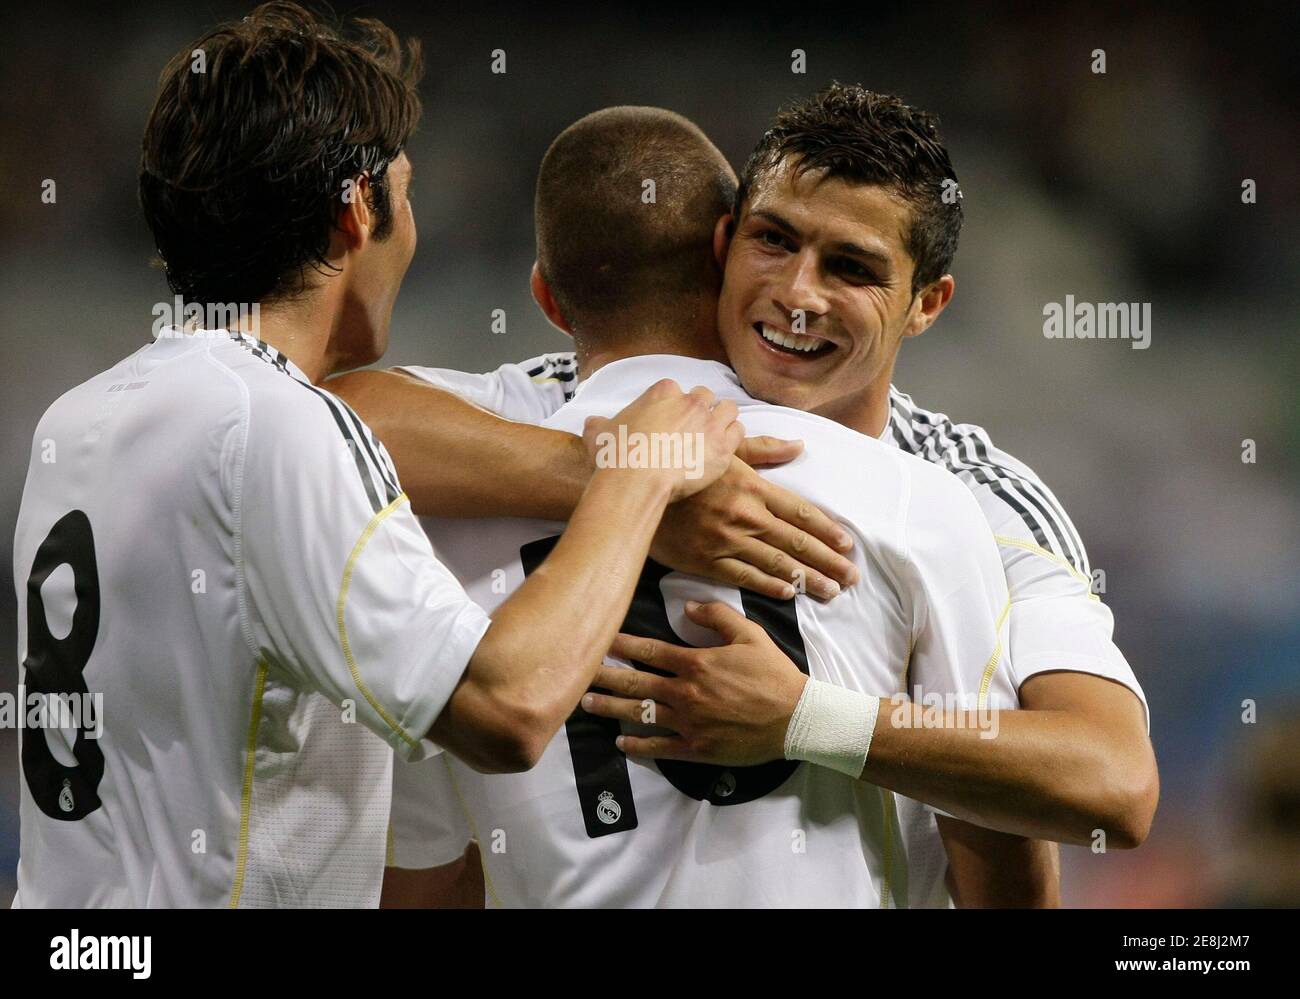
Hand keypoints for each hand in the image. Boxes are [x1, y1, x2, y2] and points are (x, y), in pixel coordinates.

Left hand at [580, 600, 806, 766]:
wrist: (797, 718)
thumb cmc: (774, 674)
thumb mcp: (750, 634)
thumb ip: (716, 616)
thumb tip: (686, 606)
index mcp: (696, 663)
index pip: (648, 651)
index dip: (620, 645)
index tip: (597, 640)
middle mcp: (686, 692)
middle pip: (635, 684)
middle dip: (604, 677)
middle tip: (577, 673)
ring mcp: (689, 723)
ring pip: (640, 715)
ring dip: (610, 709)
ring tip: (586, 704)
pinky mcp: (696, 748)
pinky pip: (660, 748)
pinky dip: (638, 746)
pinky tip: (620, 743)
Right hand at [583, 380, 742, 501]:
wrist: (635, 481)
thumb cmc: (616, 457)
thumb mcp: (598, 433)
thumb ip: (598, 424)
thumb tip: (593, 423)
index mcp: (663, 392)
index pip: (676, 390)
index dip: (675, 405)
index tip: (671, 420)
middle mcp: (690, 401)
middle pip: (705, 396)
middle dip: (702, 410)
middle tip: (694, 429)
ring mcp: (710, 423)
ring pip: (728, 409)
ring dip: (722, 419)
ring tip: (713, 436)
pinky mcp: (723, 447)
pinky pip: (738, 432)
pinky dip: (732, 438)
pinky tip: (723, 448)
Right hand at [651, 437, 857, 600]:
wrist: (635, 488)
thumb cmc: (682, 463)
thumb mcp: (722, 447)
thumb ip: (763, 448)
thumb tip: (798, 445)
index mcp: (752, 487)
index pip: (800, 512)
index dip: (827, 530)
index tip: (847, 545)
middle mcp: (744, 516)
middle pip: (796, 543)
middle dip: (828, 562)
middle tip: (851, 577)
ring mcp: (725, 541)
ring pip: (775, 564)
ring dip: (807, 579)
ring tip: (831, 591)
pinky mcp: (705, 561)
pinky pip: (744, 577)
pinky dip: (768, 586)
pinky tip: (788, 594)